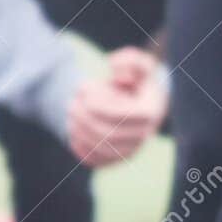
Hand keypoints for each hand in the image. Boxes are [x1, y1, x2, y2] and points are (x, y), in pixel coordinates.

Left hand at [66, 48, 167, 167]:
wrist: (138, 106)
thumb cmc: (136, 82)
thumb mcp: (139, 65)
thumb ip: (131, 60)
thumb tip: (115, 68)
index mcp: (150, 112)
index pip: (123, 116)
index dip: (99, 103)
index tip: (84, 87)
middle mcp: (143, 136)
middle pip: (109, 134)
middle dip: (84, 117)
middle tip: (71, 102)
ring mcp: (130, 151)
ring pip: (100, 149)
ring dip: (79, 130)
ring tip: (70, 113)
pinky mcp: (116, 161)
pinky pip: (95, 160)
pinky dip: (79, 146)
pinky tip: (74, 130)